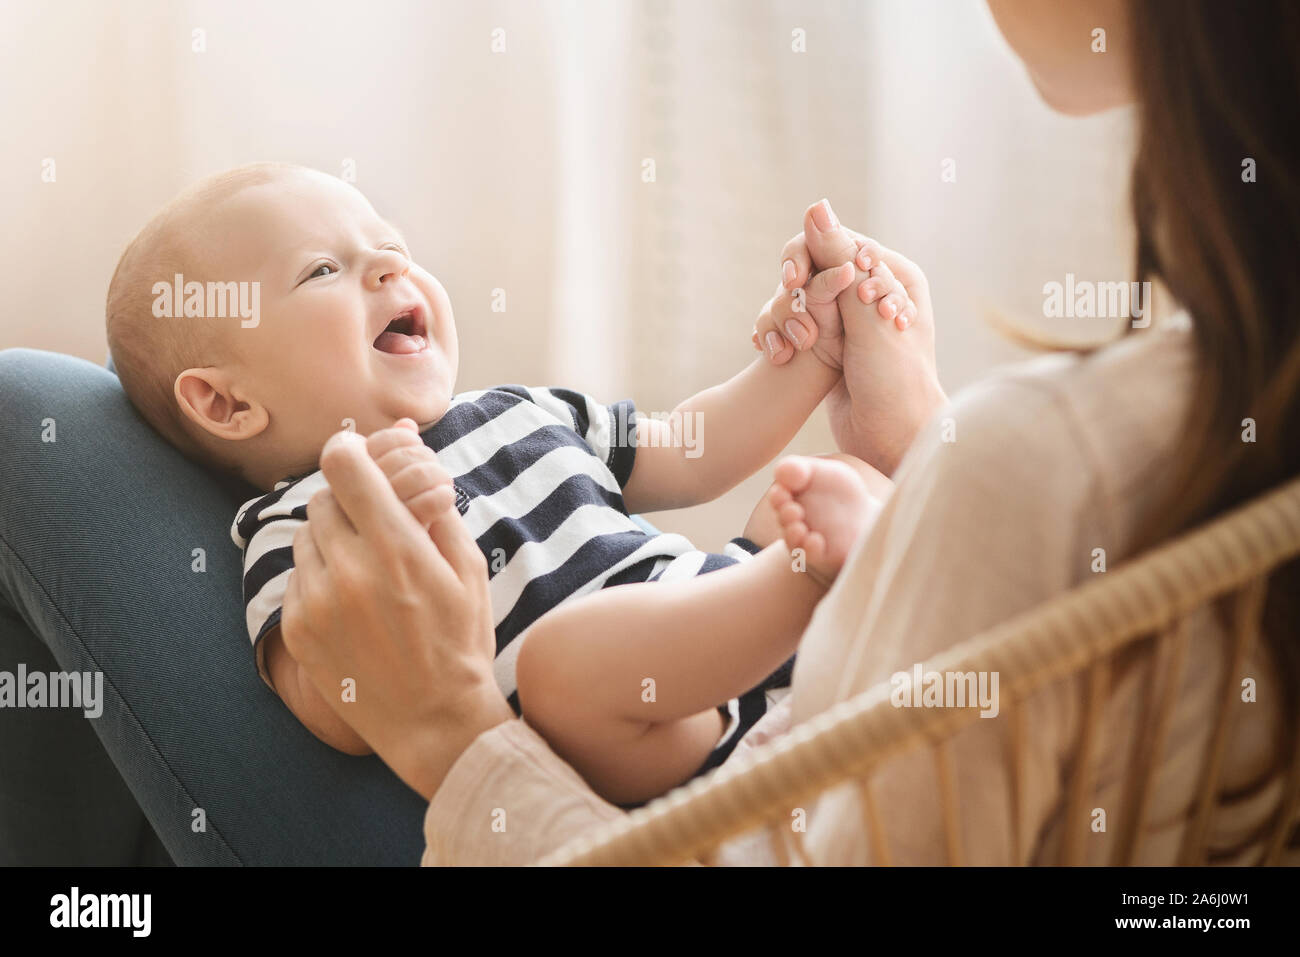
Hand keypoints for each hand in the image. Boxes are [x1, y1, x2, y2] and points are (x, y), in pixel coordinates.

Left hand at [280, 428, 512, 799]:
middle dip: (347, 500)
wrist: (433, 722)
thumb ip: (437, 505)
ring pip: (306, 536)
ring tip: (367, 568)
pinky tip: (353, 602)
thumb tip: (412, 445)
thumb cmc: (460, 641)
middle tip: (374, 521)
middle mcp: (350, 572)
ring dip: (332, 537)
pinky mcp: (297, 630)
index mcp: (398, 550)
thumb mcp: (468, 569)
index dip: (349, 450)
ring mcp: (317, 603)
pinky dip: (320, 576)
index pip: (345, 466)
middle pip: (321, 498)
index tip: (358, 454)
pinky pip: (297, 576)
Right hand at [761, 200, 944, 472]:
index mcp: (894, 274)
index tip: (791, 283)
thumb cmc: (893, 381)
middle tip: (786, 314)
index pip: (838, 241)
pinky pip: (794, 322)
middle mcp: (873, 291)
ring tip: (787, 348)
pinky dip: (780, 333)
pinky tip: (775, 353)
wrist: (892, 442)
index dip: (807, 255)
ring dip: (784, 317)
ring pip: (799, 295)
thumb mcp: (864, 315)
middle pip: (814, 265)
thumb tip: (816, 207)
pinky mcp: (831, 344)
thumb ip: (839, 260)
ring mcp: (850, 319)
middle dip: (793, 290)